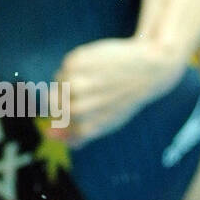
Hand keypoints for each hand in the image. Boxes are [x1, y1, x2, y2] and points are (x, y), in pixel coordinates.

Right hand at [51, 36, 183, 144]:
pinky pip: (62, 70)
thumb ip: (78, 134)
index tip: (95, 105)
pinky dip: (75, 69)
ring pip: (56, 86)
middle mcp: (79, 109)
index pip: (61, 127)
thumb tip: (49, 134)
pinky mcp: (73, 64)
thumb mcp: (106, 122)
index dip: (75, 115)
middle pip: (53, 105)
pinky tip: (96, 68)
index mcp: (87, 128)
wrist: (151, 70)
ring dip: (70, 82)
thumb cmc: (127, 99)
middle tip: (94, 90)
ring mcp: (74, 86)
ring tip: (95, 79)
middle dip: (68, 97)